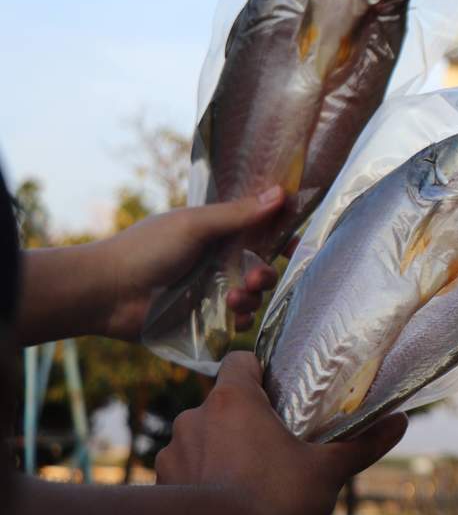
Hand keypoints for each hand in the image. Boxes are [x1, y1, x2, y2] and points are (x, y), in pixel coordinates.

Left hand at [97, 187, 286, 340]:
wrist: (107, 292)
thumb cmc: (146, 249)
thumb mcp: (195, 225)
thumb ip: (239, 214)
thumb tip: (281, 192)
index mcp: (216, 232)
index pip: (258, 232)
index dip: (280, 237)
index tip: (294, 245)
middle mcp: (217, 261)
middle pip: (261, 267)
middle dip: (265, 273)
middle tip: (255, 278)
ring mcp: (211, 291)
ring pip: (253, 296)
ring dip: (251, 297)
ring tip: (233, 300)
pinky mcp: (205, 319)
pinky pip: (239, 321)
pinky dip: (241, 318)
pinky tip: (230, 316)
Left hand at [155, 351, 407, 514]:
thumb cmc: (273, 498)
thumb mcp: (328, 472)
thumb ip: (362, 445)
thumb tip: (401, 423)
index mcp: (233, 399)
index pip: (239, 360)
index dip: (257, 370)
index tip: (277, 390)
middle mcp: (195, 417)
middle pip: (221, 403)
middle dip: (243, 420)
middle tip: (274, 442)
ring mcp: (173, 452)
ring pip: (200, 439)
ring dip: (219, 450)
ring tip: (248, 479)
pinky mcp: (161, 486)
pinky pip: (184, 472)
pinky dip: (200, 481)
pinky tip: (223, 504)